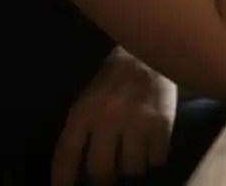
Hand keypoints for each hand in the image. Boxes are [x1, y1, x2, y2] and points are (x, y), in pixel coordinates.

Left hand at [52, 49, 176, 185]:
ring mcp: (137, 121)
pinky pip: (156, 159)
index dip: (63, 177)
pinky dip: (153, 159)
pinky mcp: (162, 123)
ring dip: (130, 168)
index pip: (67, 152)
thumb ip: (83, 128)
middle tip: (106, 176)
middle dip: (102, 178)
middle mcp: (109, 117)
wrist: (150, 52)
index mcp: (85, 110)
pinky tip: (151, 149)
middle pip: (100, 169)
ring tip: (131, 160)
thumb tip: (79, 167)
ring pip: (131, 169)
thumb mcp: (90, 98)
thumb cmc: (115, 78)